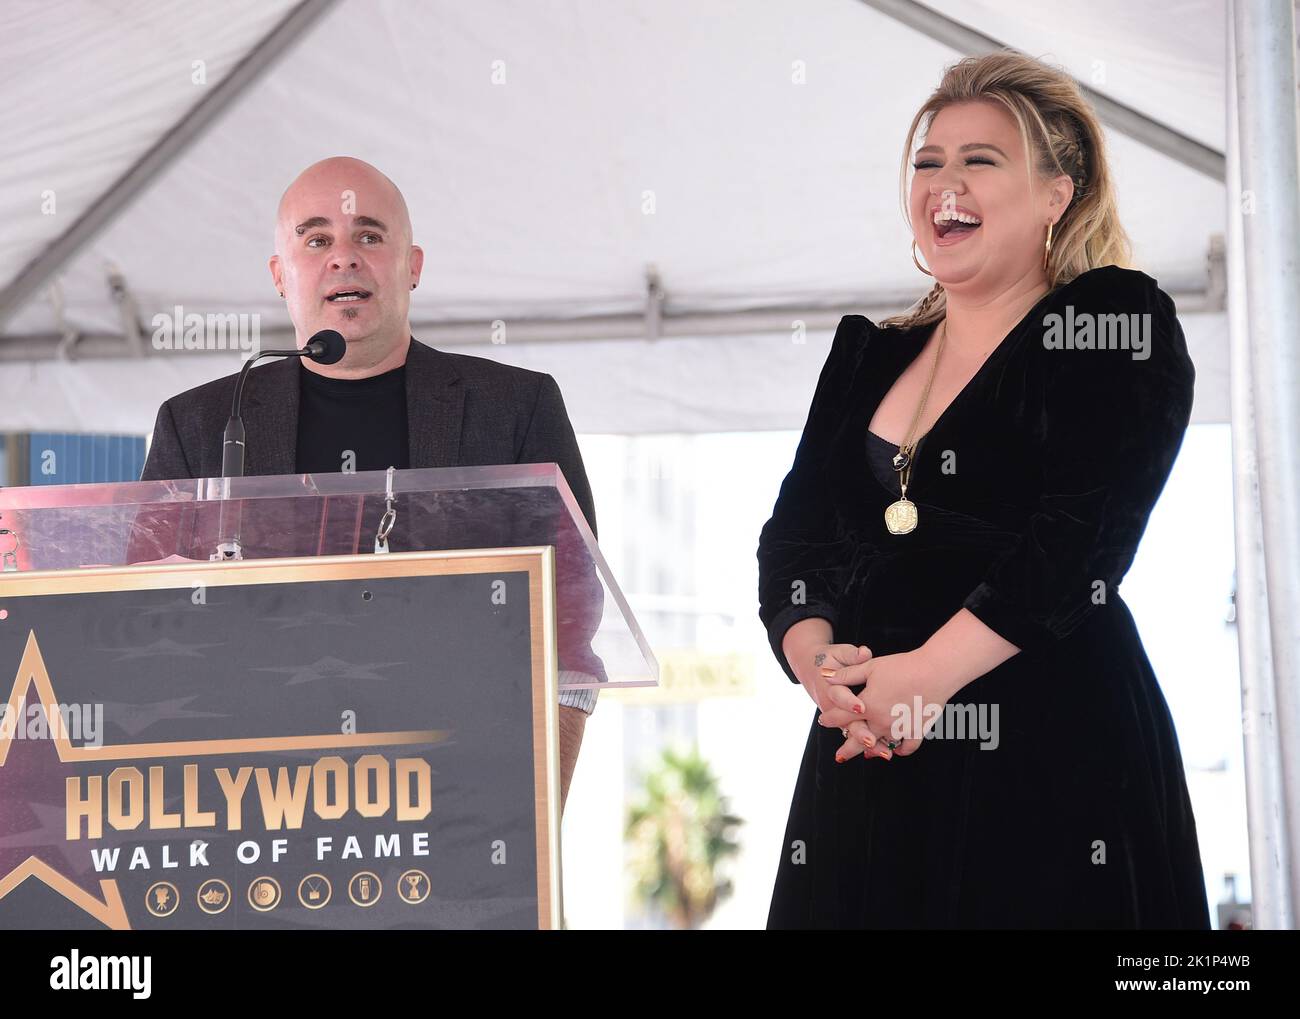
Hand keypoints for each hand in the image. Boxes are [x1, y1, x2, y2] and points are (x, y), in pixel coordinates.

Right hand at [788, 640, 883, 757]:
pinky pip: (859, 736)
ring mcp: (839, 718)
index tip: (861, 707)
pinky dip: (874, 745)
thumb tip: (864, 653)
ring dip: (869, 744)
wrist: (812, 669)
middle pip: (845, 723)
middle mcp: (833, 707)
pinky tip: (890, 752)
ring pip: (854, 733)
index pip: (838, 696)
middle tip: (871, 740)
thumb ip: (852, 655)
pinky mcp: (847, 723)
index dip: (848, 702)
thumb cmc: (829, 659)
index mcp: (829, 687)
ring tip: (886, 753)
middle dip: (859, 733)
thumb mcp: (839, 653)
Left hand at [817, 648, 946, 761]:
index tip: (823, 721)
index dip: (830, 719)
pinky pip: (907, 746)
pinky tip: (896, 749)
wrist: (935, 671)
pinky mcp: (917, 730)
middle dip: (847, 749)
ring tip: (867, 755)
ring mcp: (900, 728)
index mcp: (867, 706)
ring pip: (882, 745)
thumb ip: (846, 675)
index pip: (842, 717)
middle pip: (858, 739)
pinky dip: (901, 749)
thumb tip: (826, 677)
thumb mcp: (870, 667)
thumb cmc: (902, 666)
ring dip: (873, 750)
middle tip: (839, 757)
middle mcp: (881, 721)